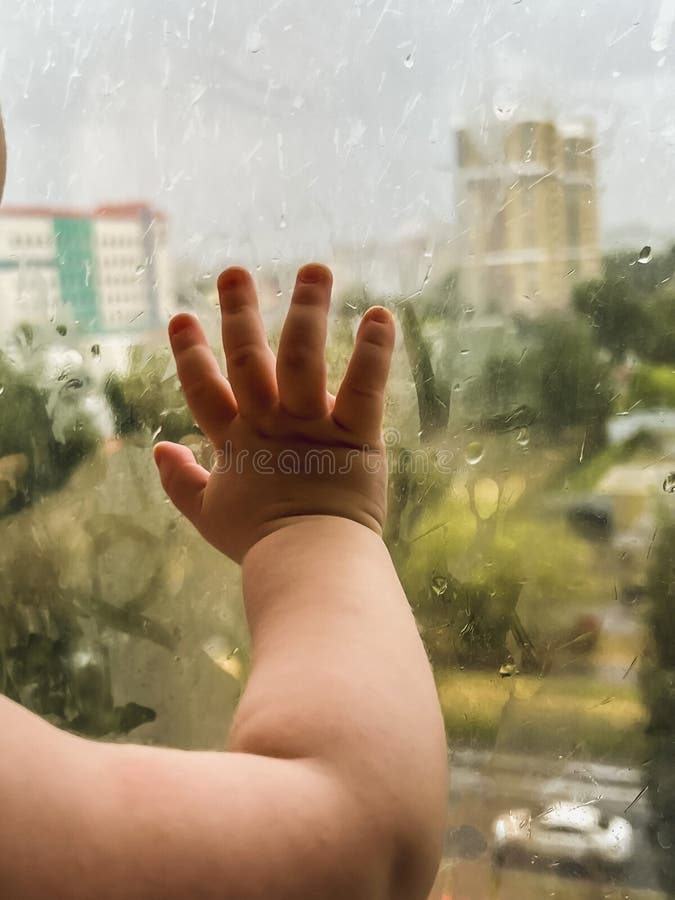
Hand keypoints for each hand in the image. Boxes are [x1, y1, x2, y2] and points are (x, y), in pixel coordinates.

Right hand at [154, 264, 394, 562]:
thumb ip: (180, 482)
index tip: (180, 318)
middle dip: (239, 314)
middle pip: (248, 360)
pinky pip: (365, 387)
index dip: (190, 355)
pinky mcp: (355, 437)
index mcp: (234, 441)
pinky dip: (374, 352)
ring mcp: (311, 427)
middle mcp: (269, 424)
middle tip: (235, 273)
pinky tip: (381, 315)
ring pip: (303, 359)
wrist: (309, 564)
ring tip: (315, 270)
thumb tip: (158, 450)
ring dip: (307, 311)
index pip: (204, 390)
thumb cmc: (261, 542)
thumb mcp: (208, 515)